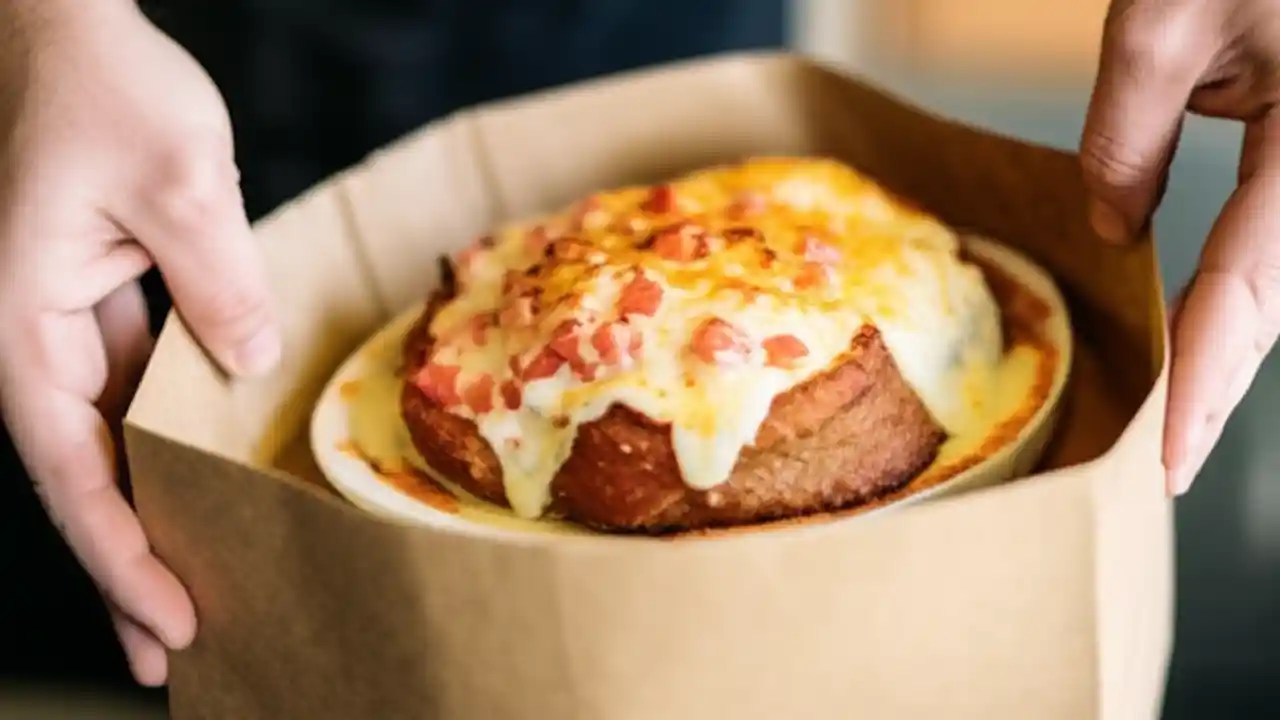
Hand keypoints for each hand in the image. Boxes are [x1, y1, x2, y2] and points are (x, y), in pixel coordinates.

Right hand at [0, 1, 278, 684]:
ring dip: (146, 522)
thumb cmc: (106, 88)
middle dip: (127, 570)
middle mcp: (35, 340)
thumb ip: (215, 280)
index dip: (121, 553)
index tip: (173, 618)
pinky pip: (135, 401)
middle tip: (175, 656)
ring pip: (106, 451)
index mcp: (24, 326)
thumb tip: (250, 363)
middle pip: (81, 483)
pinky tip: (195, 491)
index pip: (69, 470)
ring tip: (188, 598)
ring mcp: (69, 328)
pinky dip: (163, 455)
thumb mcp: (178, 181)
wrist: (69, 31)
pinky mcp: (108, 308)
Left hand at [1082, 0, 1279, 495]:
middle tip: (1170, 460)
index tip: (1170, 460)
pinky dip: (1245, 285)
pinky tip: (1212, 321)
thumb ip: (1128, 135)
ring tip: (1185, 413)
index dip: (1208, 381)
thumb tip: (1114, 230)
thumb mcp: (1162, 18)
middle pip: (1278, 295)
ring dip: (1234, 337)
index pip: (1250, 285)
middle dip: (1223, 379)